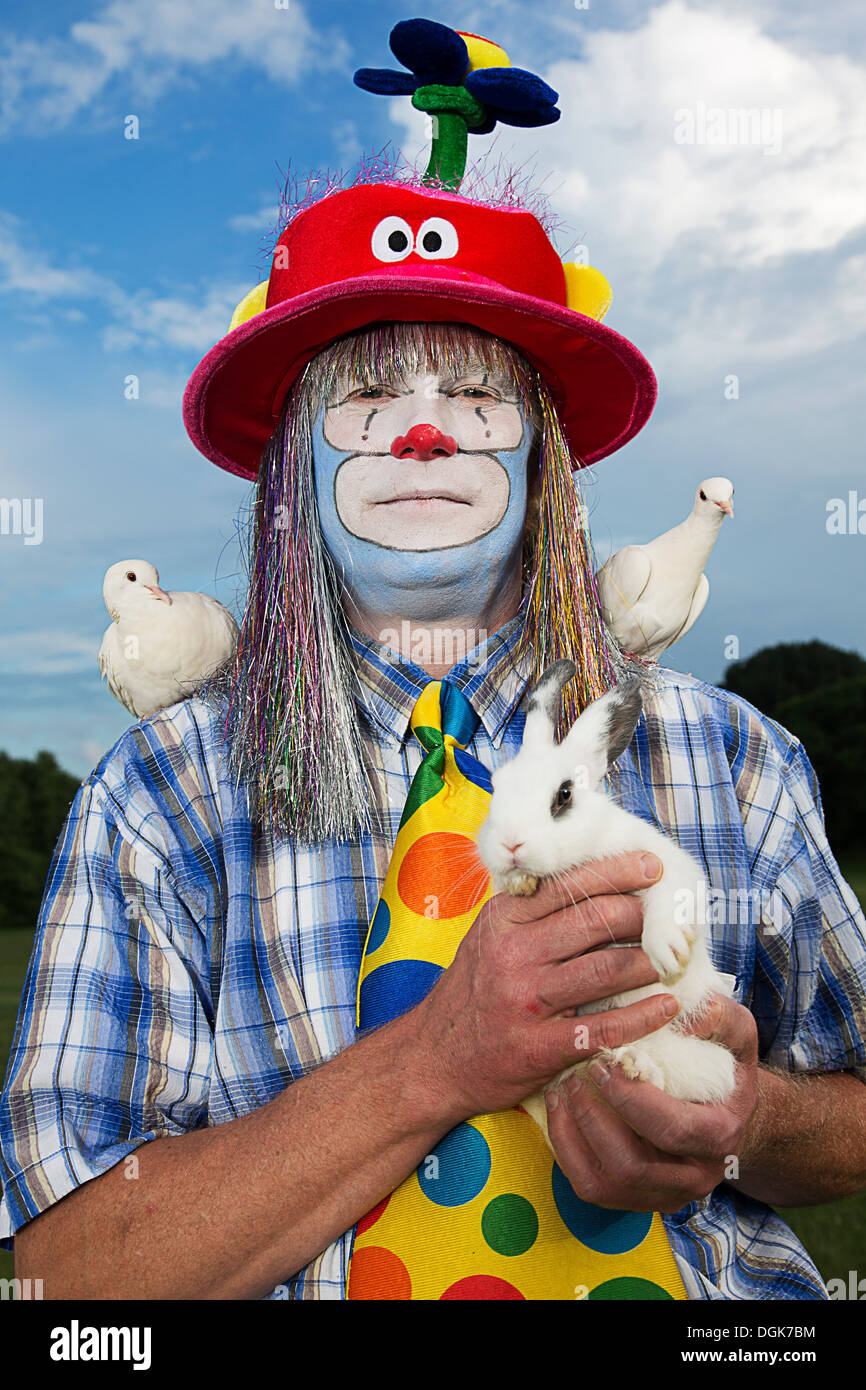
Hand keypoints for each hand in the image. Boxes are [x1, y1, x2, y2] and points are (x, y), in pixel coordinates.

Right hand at [414, 851, 679, 1123]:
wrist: (432, 1058)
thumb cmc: (472, 992)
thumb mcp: (488, 937)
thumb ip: (530, 910)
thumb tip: (587, 880)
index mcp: (504, 920)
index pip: (568, 885)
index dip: (616, 872)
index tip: (652, 866)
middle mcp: (514, 954)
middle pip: (594, 921)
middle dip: (641, 915)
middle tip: (670, 918)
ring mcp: (526, 1002)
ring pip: (605, 970)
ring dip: (648, 963)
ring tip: (672, 961)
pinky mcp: (538, 1047)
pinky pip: (602, 1029)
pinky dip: (641, 1017)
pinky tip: (666, 1008)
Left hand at [545, 991, 758, 1211]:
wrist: (727, 1111)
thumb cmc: (725, 1066)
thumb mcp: (735, 1034)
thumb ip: (718, 1016)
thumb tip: (683, 1012)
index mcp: (720, 1136)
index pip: (670, 1129)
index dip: (630, 1097)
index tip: (605, 1062)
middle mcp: (695, 1176)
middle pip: (632, 1166)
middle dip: (594, 1117)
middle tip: (575, 1075)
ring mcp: (665, 1195)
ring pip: (605, 1185)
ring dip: (574, 1136)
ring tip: (561, 1091)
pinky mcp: (638, 1200)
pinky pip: (591, 1189)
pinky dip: (567, 1151)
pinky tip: (560, 1113)